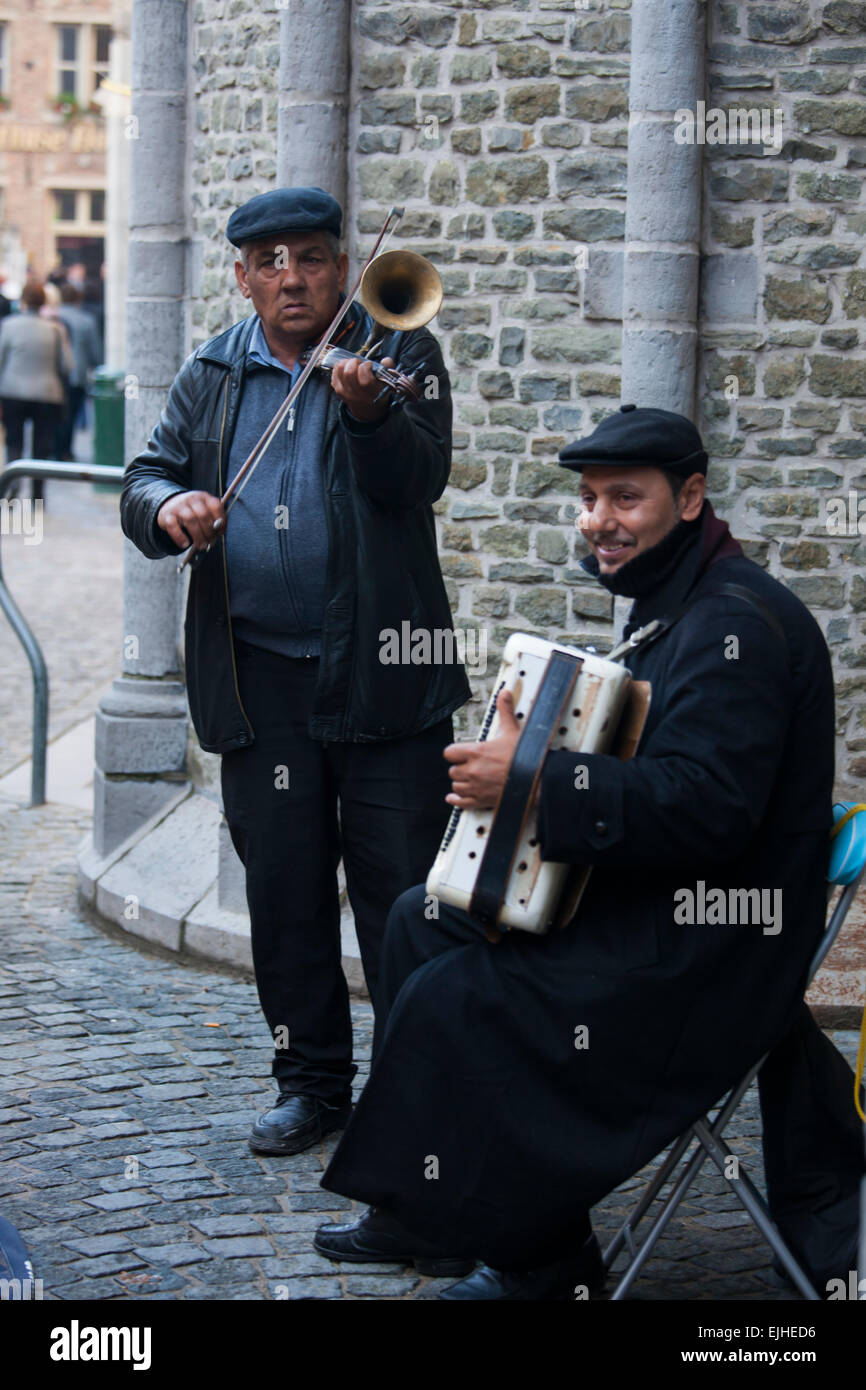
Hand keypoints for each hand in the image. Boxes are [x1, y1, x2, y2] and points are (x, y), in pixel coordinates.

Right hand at [157, 490, 225, 550]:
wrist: (168, 505)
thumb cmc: (191, 512)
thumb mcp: (204, 511)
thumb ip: (213, 520)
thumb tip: (218, 533)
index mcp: (204, 497)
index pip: (216, 506)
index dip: (221, 521)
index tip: (220, 533)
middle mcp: (191, 499)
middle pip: (203, 515)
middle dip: (209, 532)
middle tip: (210, 543)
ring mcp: (178, 506)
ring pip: (190, 519)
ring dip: (198, 536)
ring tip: (201, 546)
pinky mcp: (167, 516)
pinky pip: (173, 526)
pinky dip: (180, 537)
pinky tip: (185, 544)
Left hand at [330, 355, 395, 422]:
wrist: (368, 409)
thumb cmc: (378, 392)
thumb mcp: (387, 383)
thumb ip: (388, 370)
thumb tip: (386, 361)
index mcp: (371, 395)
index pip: (364, 381)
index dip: (365, 368)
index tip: (369, 365)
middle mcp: (356, 396)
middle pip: (349, 373)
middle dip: (355, 362)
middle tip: (360, 363)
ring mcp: (345, 393)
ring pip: (340, 370)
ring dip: (347, 362)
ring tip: (354, 364)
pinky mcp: (337, 389)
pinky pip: (334, 372)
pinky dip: (340, 365)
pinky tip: (347, 367)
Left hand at [444, 690, 521, 809]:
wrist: (536, 780)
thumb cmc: (524, 756)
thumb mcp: (513, 730)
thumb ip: (505, 711)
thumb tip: (505, 692)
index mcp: (476, 752)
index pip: (449, 753)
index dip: (455, 753)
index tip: (461, 754)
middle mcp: (472, 770)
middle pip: (452, 771)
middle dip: (460, 768)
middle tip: (470, 766)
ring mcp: (475, 787)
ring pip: (455, 786)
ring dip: (461, 783)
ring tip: (469, 780)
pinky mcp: (480, 801)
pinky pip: (460, 802)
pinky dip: (456, 800)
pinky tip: (455, 797)